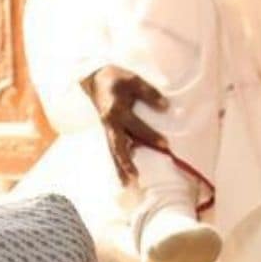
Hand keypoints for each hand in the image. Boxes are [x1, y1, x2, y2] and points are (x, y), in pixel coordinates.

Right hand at [82, 64, 168, 183]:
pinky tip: (123, 175)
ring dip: (119, 168)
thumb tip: (166, 107)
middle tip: (136, 176)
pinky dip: (117, 162)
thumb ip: (149, 93)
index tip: (166, 144)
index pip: (136, 126)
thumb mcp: (133, 80)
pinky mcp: (107, 130)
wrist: (94, 77)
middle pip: (118, 146)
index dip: (151, 135)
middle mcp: (110, 123)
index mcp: (116, 111)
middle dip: (127, 162)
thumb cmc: (116, 78)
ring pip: (113, 151)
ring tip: (127, 183)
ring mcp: (107, 128)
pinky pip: (112, 148)